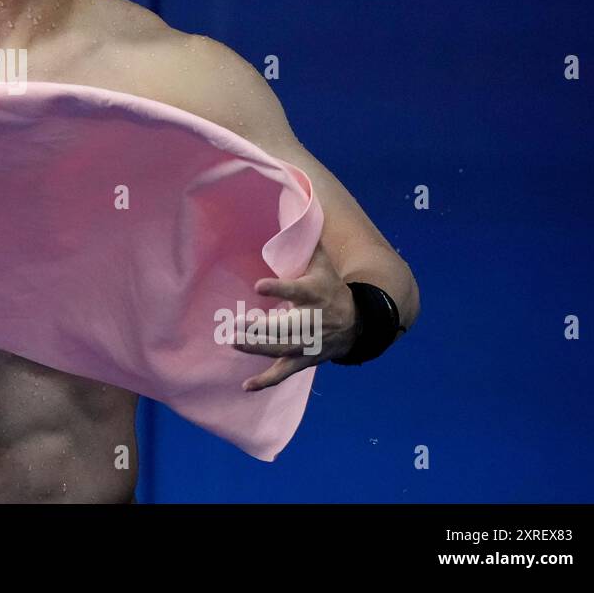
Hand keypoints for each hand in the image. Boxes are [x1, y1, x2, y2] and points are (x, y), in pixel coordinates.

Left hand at [229, 243, 358, 391]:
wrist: (361, 323)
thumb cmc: (332, 287)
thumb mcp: (324, 263)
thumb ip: (305, 242)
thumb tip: (295, 207)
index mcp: (315, 293)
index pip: (296, 290)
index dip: (278, 289)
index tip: (258, 286)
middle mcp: (313, 320)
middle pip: (285, 327)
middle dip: (261, 329)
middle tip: (236, 325)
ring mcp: (309, 343)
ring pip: (281, 349)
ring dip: (257, 348)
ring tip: (232, 341)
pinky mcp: (305, 359)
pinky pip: (284, 373)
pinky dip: (266, 382)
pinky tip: (246, 387)